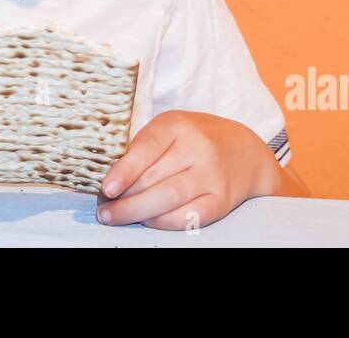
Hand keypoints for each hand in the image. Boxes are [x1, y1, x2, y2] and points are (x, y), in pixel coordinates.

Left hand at [96, 110, 274, 229]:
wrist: (245, 151)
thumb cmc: (196, 139)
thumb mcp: (171, 129)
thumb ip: (143, 148)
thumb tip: (111, 180)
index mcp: (179, 124)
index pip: (147, 148)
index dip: (124, 170)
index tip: (106, 188)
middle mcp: (198, 148)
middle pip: (154, 179)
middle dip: (123, 198)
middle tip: (103, 209)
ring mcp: (211, 175)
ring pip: (168, 200)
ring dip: (136, 212)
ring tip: (114, 217)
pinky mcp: (221, 200)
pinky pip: (187, 217)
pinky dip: (162, 223)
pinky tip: (146, 221)